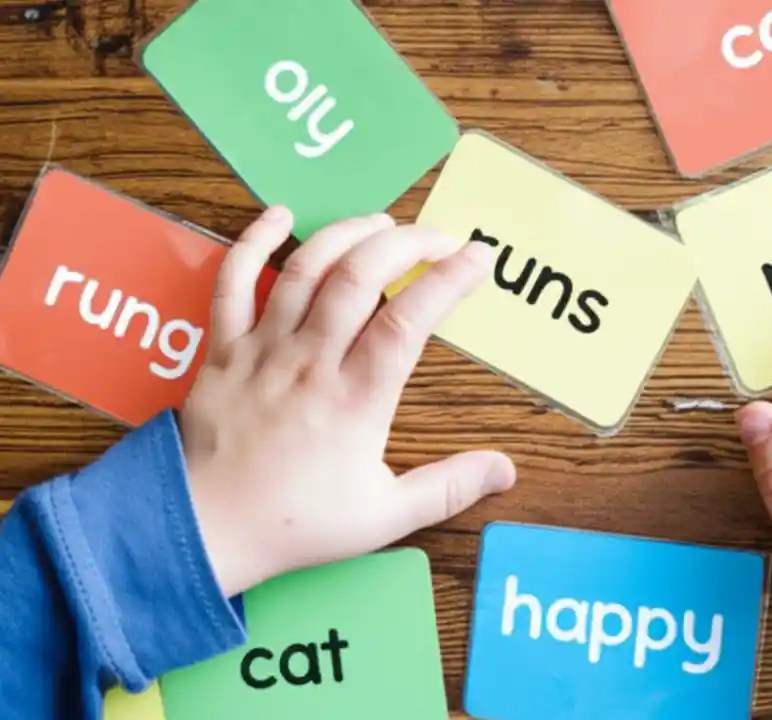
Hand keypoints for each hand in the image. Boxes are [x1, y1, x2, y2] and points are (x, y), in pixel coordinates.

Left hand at [183, 206, 515, 597]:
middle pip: (361, 276)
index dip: (448, 280)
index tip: (478, 257)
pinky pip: (233, 281)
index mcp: (356, 400)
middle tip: (440, 237)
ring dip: (349, 234)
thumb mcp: (384, 517)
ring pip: (307, 268)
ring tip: (384, 223)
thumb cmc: (295, 524)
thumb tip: (505, 470)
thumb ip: (449, 488)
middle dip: (407, 242)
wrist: (202, 530)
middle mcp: (311, 362)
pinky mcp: (223, 349)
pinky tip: (281, 217)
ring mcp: (264, 350)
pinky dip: (255, 242)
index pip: (409, 321)